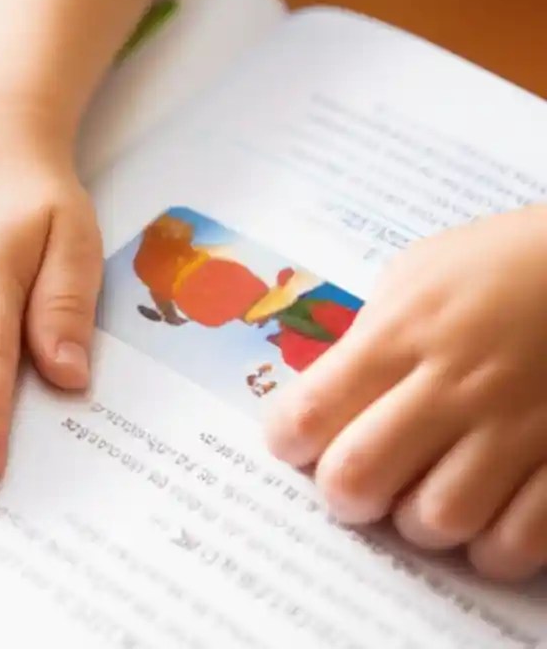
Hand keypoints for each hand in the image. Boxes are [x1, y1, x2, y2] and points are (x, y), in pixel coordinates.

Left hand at [265, 206, 546, 580]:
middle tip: (360, 482)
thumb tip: (327, 398)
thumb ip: (371, 337)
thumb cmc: (505, 263)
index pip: (308, 414)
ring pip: (438, 519)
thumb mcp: (420, 275)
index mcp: (402, 334)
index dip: (289, 441)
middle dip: (345, 493)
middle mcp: (453, 386)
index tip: (298, 442)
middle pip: (358, 479)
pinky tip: (489, 520)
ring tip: (429, 498)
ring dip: (421, 521)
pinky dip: (494, 546)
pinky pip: (519, 539)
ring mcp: (518, 427)